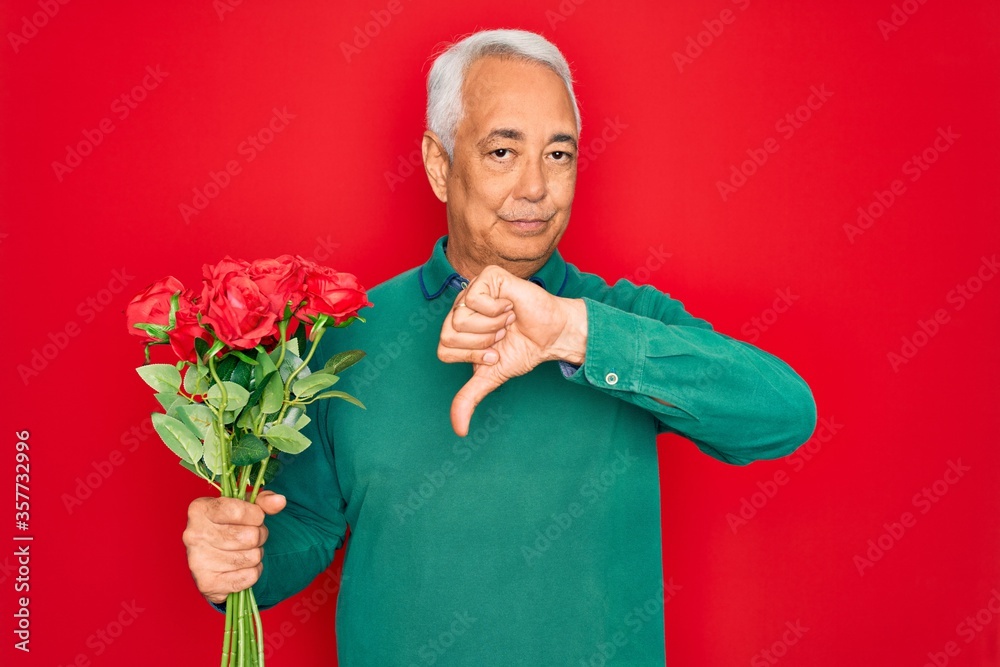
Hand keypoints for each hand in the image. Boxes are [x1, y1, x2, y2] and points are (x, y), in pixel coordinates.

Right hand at [182, 490, 285, 603]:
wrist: (212, 558)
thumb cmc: (230, 526)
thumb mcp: (245, 506)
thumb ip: (263, 501)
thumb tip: (280, 501)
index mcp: (199, 509)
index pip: (238, 511)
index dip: (257, 516)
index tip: (256, 518)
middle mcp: (193, 534)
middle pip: (250, 536)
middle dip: (260, 536)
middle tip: (253, 537)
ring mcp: (197, 561)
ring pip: (252, 557)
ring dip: (257, 554)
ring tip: (246, 550)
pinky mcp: (207, 584)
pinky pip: (249, 577)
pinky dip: (253, 572)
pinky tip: (242, 567)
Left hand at [437, 265, 586, 435]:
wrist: (553, 337)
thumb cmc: (523, 349)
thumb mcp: (492, 376)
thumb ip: (470, 397)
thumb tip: (459, 429)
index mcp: (456, 327)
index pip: (444, 349)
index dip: (472, 357)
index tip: (494, 352)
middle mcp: (461, 306)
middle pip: (449, 334)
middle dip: (481, 343)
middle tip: (501, 336)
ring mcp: (473, 289)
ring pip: (461, 318)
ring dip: (492, 326)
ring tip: (507, 321)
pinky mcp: (489, 276)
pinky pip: (476, 299)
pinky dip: (498, 310)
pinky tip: (510, 307)